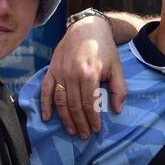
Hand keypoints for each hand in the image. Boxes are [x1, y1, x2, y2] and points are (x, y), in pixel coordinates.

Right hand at [41, 17, 124, 137]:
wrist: (87, 28)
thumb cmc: (104, 49)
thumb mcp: (117, 67)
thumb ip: (119, 89)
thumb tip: (117, 110)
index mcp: (90, 74)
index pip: (90, 103)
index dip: (93, 119)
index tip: (96, 129)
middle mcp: (72, 74)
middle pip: (75, 106)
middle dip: (80, 123)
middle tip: (84, 135)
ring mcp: (60, 72)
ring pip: (60, 101)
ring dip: (65, 119)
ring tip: (71, 131)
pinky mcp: (51, 70)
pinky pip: (46, 90)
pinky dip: (45, 105)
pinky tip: (47, 118)